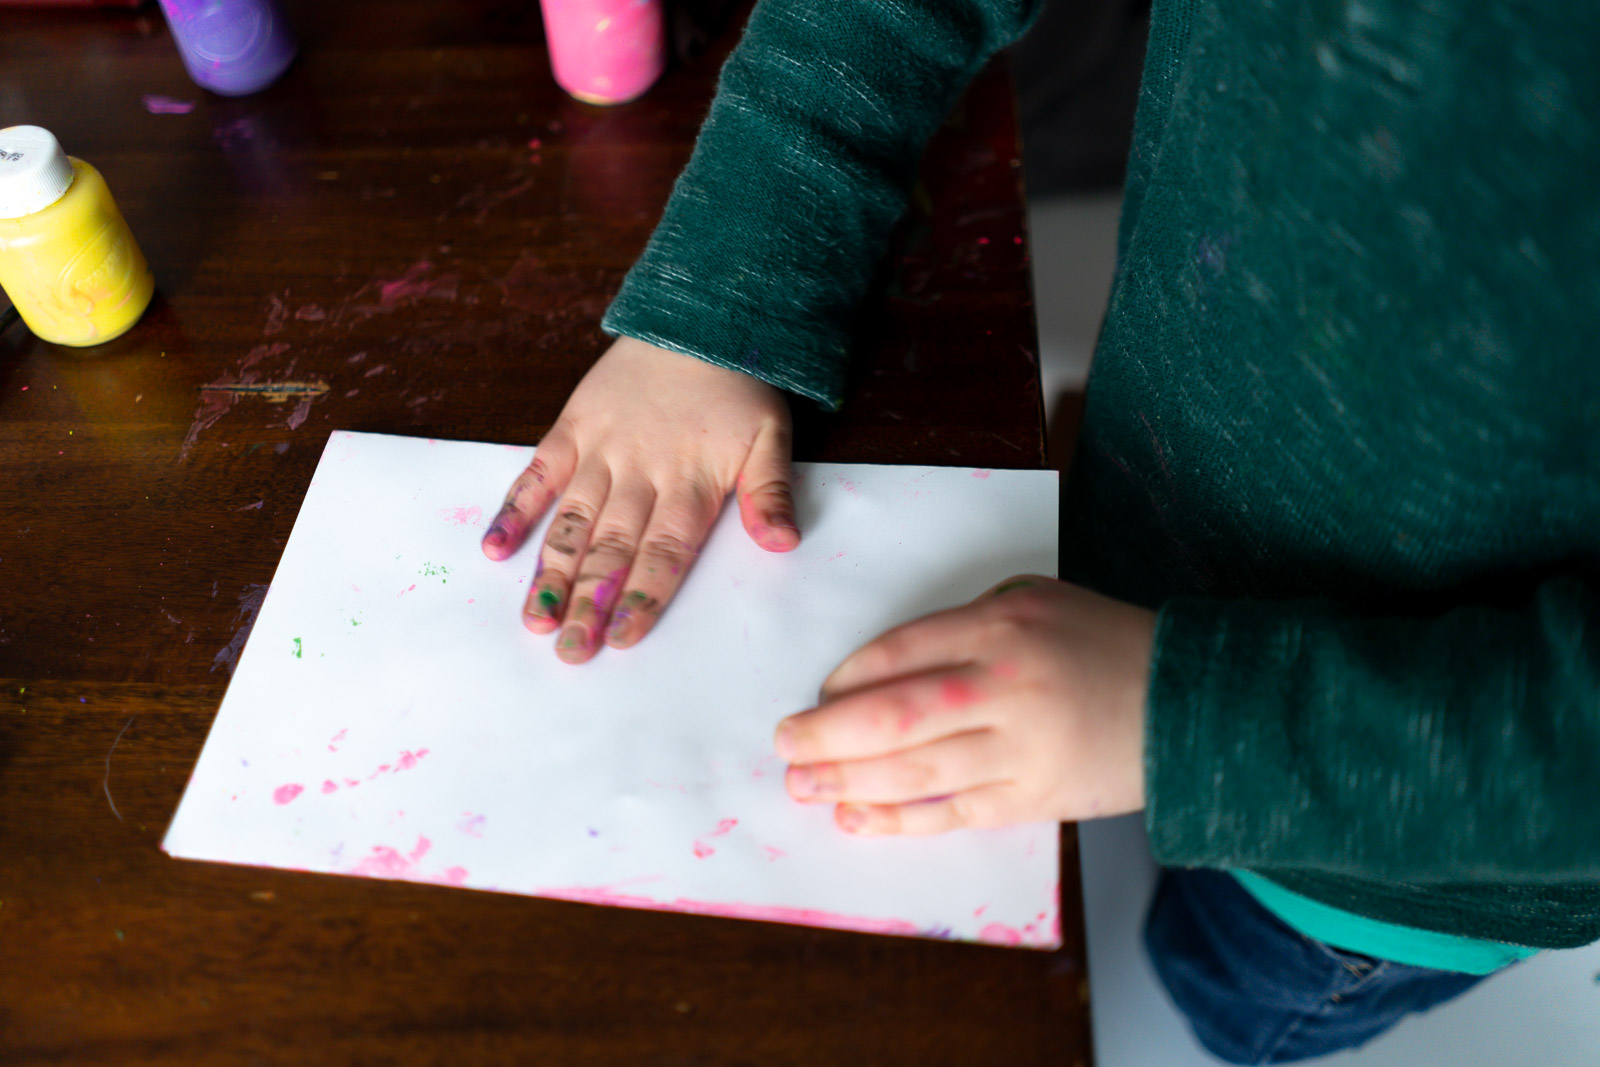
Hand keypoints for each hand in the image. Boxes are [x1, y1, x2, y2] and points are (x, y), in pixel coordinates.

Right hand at [482, 336, 799, 662]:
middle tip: (569, 652)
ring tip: (534, 618)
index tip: (621, 638)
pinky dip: (514, 508)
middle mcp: (640, 473)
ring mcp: (601, 451)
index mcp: (690, 482)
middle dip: (589, 603)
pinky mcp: (572, 428)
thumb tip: (783, 544)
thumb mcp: (772, 435)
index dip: (643, 596)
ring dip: (551, 572)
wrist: (697, 319)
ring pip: (572, 521)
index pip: (664, 551)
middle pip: (612, 548)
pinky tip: (494, 548)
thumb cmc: (737, 387)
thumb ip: (771, 492)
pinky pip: (538, 472)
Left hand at [775, 577, 1154, 833]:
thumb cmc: (1103, 644)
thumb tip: (881, 667)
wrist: (1190, 704)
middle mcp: (1004, 686)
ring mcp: (1019, 749)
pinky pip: (951, 813)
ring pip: (914, 771)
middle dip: (827, 735)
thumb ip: (965, 624)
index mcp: (1000, 626)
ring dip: (848, 782)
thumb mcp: (1037, 602)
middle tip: (785, 746)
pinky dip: (899, 820)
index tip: (816, 695)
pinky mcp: (1033, 798)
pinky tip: (857, 818)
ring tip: (804, 786)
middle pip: (893, 715)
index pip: (899, 651)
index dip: (846, 678)